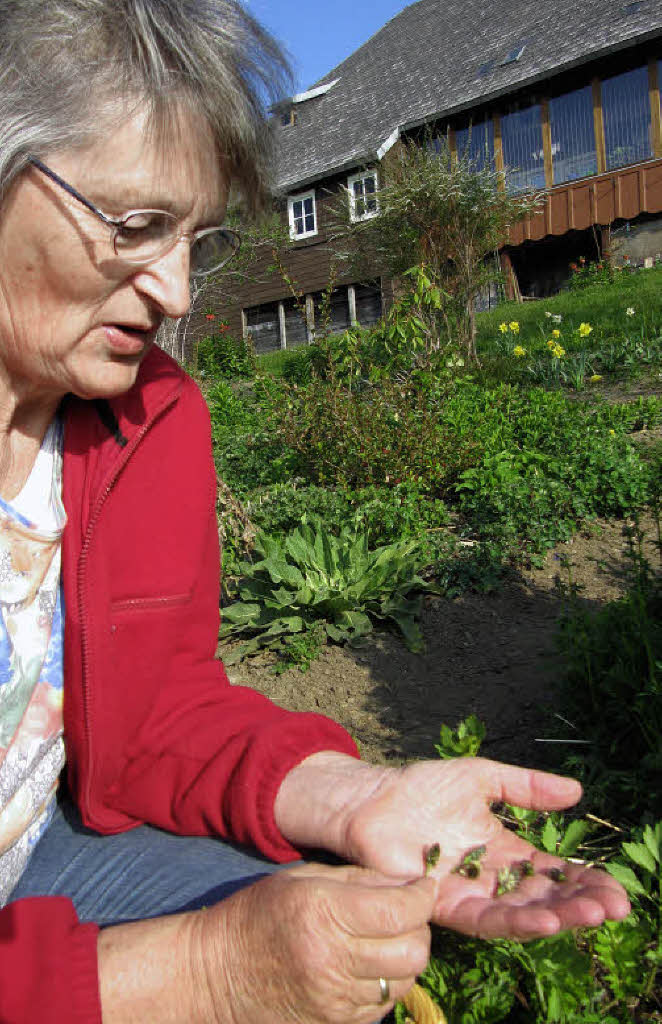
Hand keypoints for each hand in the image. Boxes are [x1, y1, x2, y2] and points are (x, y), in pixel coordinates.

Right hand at [191, 862, 435, 1023]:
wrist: (216, 974)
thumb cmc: (258, 914)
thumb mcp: (303, 879)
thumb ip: (357, 879)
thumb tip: (406, 881)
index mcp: (324, 913)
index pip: (400, 911)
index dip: (422, 896)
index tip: (423, 887)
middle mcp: (334, 959)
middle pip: (413, 950)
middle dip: (419, 927)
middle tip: (406, 913)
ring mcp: (336, 998)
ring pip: (405, 981)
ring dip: (406, 958)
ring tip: (388, 940)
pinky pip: (384, 1006)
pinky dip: (388, 984)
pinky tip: (369, 966)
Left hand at [339, 758, 629, 939]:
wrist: (372, 800)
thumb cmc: (421, 787)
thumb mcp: (482, 778)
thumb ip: (525, 787)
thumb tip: (576, 792)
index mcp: (504, 850)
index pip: (553, 873)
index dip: (585, 882)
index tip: (616, 890)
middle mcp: (491, 878)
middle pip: (545, 899)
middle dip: (581, 905)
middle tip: (613, 908)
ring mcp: (469, 893)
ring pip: (521, 914)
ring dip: (556, 917)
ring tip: (588, 915)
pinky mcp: (444, 903)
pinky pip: (485, 919)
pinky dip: (515, 921)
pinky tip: (543, 920)